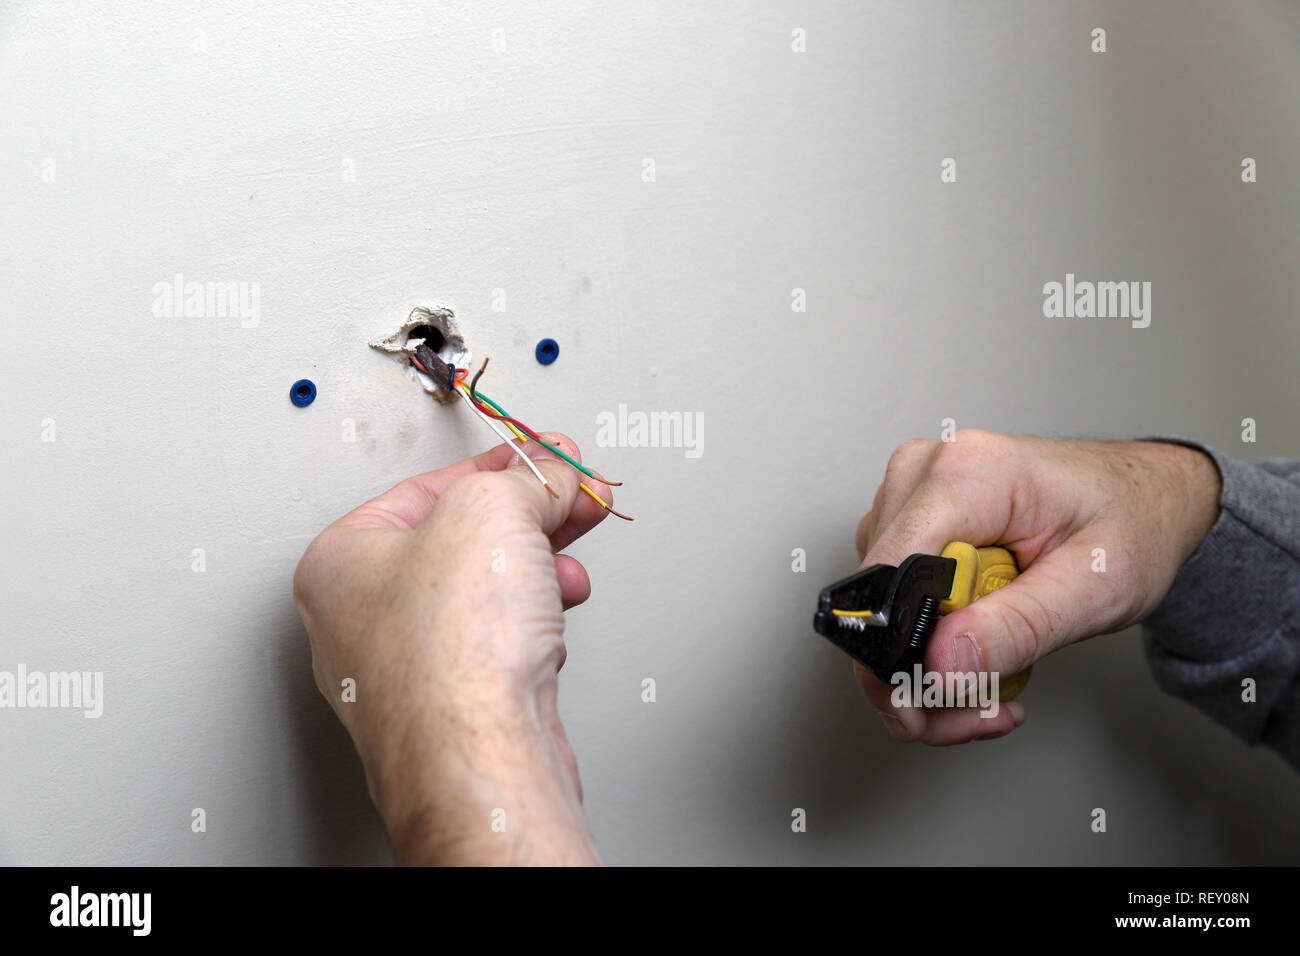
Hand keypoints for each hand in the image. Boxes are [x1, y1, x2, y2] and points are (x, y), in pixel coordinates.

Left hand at [292, 434, 610, 864]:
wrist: (482, 756)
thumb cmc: (452, 653)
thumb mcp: (496, 509)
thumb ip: (528, 479)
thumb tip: (552, 473)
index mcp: (340, 561)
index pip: (427, 487)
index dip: (500, 465)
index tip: (546, 457)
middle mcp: (361, 617)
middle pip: (460, 539)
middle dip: (530, 514)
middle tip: (573, 495)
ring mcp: (405, 668)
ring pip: (484, 592)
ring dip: (538, 567)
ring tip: (570, 558)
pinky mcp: (452, 705)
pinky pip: (497, 641)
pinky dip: (534, 620)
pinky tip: (555, 616)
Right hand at [853, 430, 1220, 744]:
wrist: (1143, 499)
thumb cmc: (1130, 522)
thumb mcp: (1097, 587)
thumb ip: (1019, 627)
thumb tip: (942, 665)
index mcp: (967, 473)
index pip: (889, 574)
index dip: (894, 651)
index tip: (927, 709)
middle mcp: (922, 475)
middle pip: (879, 601)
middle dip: (921, 676)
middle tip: (981, 711)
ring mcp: (909, 497)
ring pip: (881, 612)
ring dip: (929, 670)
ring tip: (992, 684)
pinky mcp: (910, 524)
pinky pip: (896, 603)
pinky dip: (932, 646)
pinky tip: (978, 654)